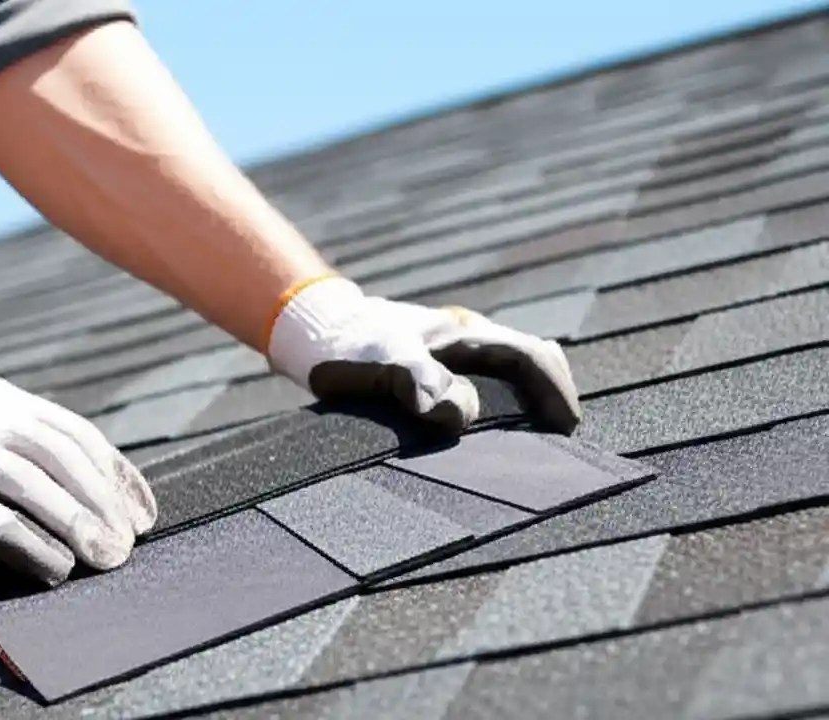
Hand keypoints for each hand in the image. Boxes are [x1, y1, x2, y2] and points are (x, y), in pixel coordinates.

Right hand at [0, 343, 156, 585]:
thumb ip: (12, 440)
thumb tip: (73, 491)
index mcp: (4, 397)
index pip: (78, 435)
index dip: (116, 475)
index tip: (142, 511)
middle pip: (65, 460)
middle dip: (104, 504)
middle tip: (129, 544)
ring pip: (35, 488)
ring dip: (77, 526)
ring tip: (105, 559)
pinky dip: (30, 547)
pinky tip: (54, 569)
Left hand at [266, 277, 580, 434]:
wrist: (313, 332)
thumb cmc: (348, 347)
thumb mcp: (381, 362)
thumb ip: (418, 382)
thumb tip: (456, 414)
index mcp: (464, 333)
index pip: (529, 357)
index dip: (554, 391)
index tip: (567, 428)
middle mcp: (466, 338)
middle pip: (526, 363)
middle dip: (549, 396)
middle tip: (559, 439)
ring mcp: (451, 350)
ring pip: (505, 371)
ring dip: (524, 401)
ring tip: (531, 442)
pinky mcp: (433, 367)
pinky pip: (480, 382)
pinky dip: (496, 404)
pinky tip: (486, 434)